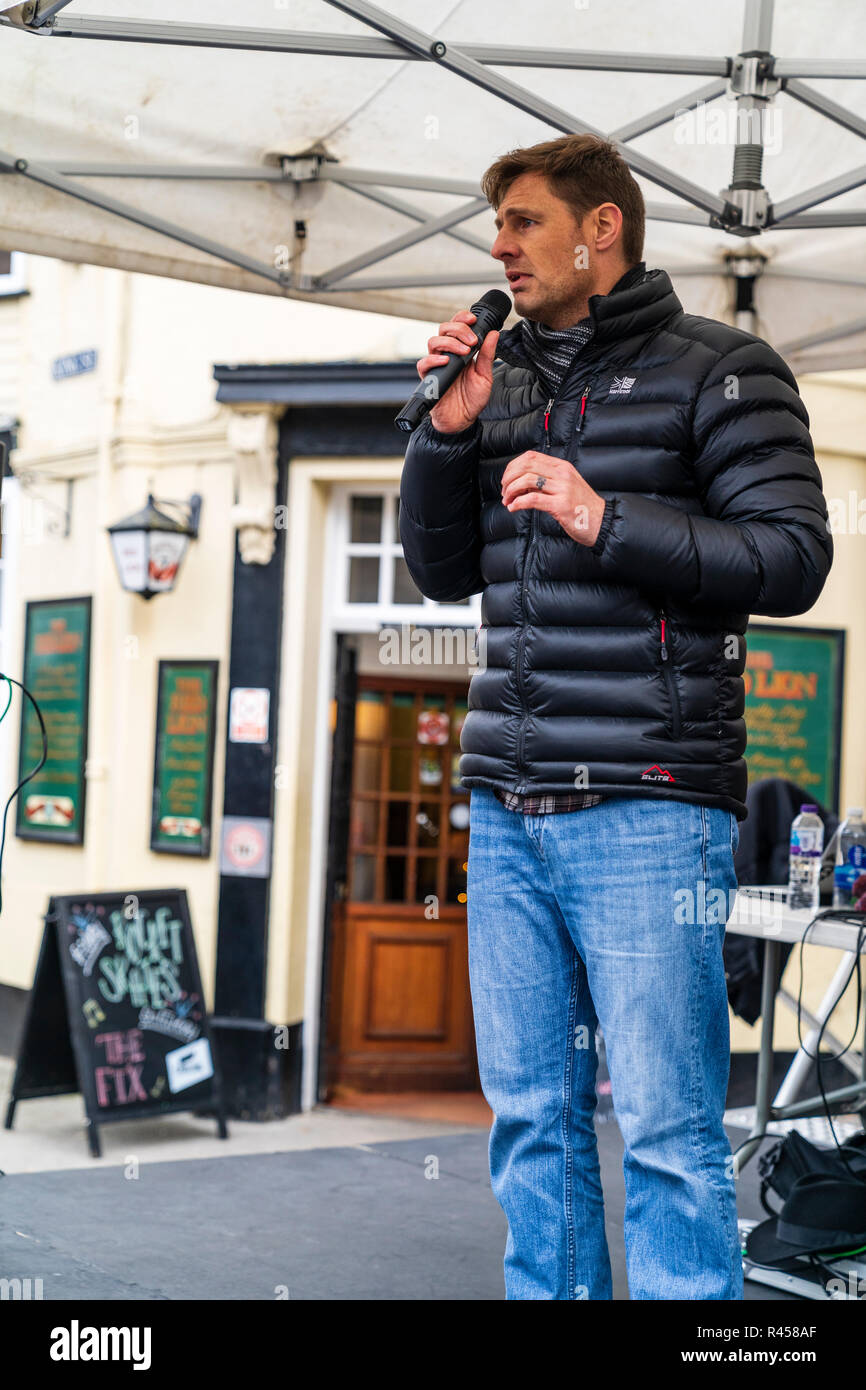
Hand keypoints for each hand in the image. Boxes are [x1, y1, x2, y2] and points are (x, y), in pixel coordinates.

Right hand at [416, 309, 499, 433]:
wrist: (463, 420)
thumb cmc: (472, 398)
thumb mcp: (485, 375)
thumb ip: (487, 355)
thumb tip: (493, 334)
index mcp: (460, 350)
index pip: (456, 326)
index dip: (462, 318)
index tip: (473, 319)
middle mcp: (447, 354)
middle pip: (444, 329)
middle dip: (458, 329)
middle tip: (472, 340)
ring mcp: (436, 365)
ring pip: (433, 342)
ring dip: (450, 342)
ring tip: (464, 352)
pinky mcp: (428, 378)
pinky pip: (424, 363)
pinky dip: (433, 360)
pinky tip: (446, 361)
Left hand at [501, 451, 605, 546]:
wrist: (602, 521)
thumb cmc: (583, 506)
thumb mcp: (566, 486)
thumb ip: (546, 481)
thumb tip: (521, 483)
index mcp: (562, 466)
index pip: (531, 456)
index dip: (513, 466)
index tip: (506, 479)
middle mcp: (562, 474)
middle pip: (526, 465)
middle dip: (509, 478)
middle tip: (504, 491)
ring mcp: (562, 489)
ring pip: (527, 480)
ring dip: (511, 491)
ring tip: (508, 501)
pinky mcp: (560, 505)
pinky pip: (532, 499)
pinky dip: (518, 503)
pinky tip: (514, 508)